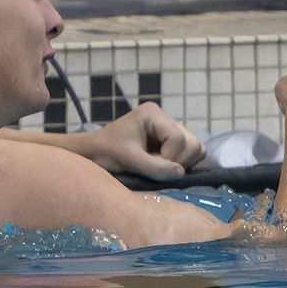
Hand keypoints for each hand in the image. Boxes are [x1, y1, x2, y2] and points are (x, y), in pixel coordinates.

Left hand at [86, 102, 205, 180]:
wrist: (92, 155)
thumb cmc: (105, 155)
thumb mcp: (129, 161)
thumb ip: (155, 168)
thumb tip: (181, 174)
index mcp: (153, 113)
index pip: (178, 139)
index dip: (168, 159)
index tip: (150, 170)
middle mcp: (165, 117)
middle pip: (191, 142)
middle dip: (177, 161)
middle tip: (155, 170)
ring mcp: (170, 128)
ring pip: (195, 148)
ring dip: (181, 163)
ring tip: (158, 169)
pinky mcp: (171, 140)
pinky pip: (190, 153)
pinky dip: (181, 163)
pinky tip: (162, 167)